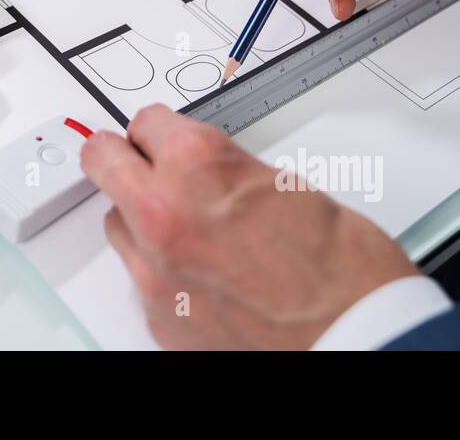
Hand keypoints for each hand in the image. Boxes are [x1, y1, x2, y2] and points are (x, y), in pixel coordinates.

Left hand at [80, 105, 418, 349]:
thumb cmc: (341, 268)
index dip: (160, 131)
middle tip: (139, 161)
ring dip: (142, 218)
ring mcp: (153, 269)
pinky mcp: (156, 315)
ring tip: (190, 229)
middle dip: (122, 157)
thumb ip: (226, 170)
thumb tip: (203, 170)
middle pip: (102, 160)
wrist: (357, 337)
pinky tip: (205, 274)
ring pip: (117, 223)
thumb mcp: (284, 184)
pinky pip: (141, 276)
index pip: (144, 122)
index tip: (164, 137)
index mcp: (196, 165)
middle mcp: (162, 213)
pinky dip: (164, 270)